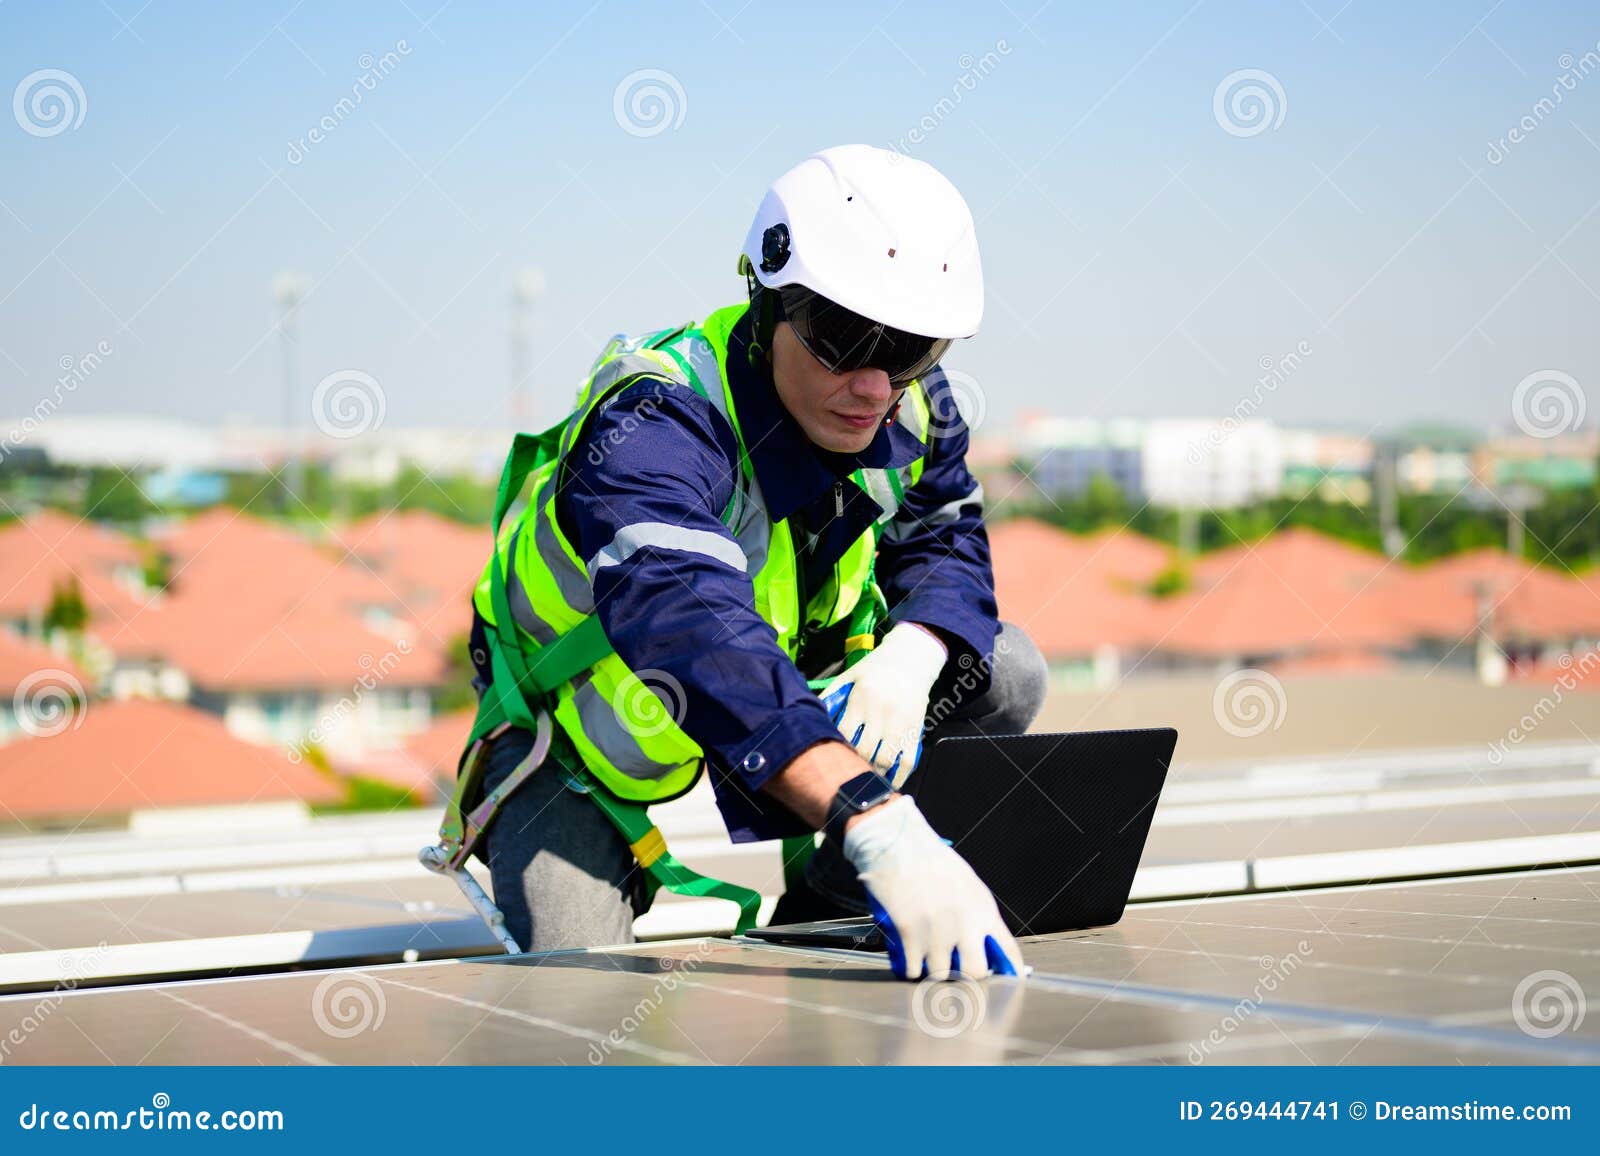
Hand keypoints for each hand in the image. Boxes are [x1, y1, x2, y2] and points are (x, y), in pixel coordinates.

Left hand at [820, 622, 945, 786]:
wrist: (911, 658)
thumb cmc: (876, 667)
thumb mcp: (850, 675)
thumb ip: (832, 695)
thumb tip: (814, 713)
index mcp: (862, 699)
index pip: (845, 734)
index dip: (837, 749)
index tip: (831, 758)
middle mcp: (881, 713)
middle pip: (864, 751)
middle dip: (854, 764)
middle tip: (846, 773)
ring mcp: (900, 723)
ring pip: (885, 759)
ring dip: (874, 773)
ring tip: (865, 780)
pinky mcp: (916, 729)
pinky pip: (909, 759)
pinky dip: (900, 775)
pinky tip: (890, 782)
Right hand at [842, 795, 1022, 980]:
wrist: (897, 842)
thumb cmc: (930, 860)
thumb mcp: (966, 883)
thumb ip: (977, 915)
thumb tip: (983, 945)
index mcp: (983, 908)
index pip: (1008, 950)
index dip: (1009, 971)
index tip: (1006, 981)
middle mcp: (964, 923)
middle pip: (974, 973)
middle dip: (965, 976)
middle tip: (955, 969)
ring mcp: (936, 931)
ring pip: (940, 975)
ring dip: (932, 971)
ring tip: (925, 956)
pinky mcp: (909, 934)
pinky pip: (912, 970)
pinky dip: (909, 967)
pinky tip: (908, 955)